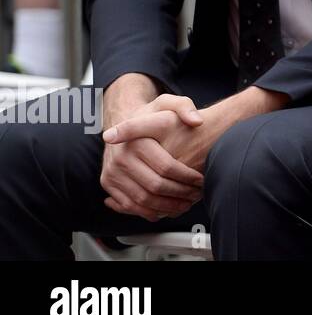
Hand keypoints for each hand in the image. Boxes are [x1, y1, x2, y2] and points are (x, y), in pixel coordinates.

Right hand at [99, 95, 205, 220]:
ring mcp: (111, 172)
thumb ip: (184, 107)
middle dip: (180, 194)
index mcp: (136, 140)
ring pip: (142, 200)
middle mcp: (120, 158)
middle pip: (155, 186)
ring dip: (167, 207)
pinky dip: (150, 211)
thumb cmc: (151, 116)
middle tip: (197, 195)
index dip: (187, 176)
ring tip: (186, 204)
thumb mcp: (168, 103)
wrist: (124, 122)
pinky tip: (167, 208)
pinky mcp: (107, 183)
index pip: (166, 166)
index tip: (200, 179)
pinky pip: (129, 205)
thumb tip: (196, 121)